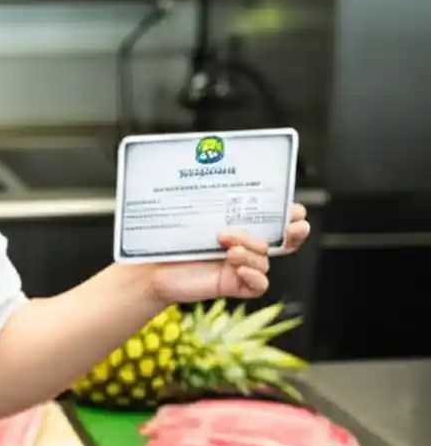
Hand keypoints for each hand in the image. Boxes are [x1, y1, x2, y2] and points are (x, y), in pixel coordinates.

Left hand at [146, 203, 311, 304]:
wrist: (150, 269)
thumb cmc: (166, 239)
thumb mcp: (188, 214)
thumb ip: (206, 199)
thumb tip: (211, 161)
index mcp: (237, 223)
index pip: (272, 217)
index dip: (289, 213)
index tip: (292, 208)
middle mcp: (243, 244)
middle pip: (284, 240)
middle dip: (295, 233)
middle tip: (291, 227)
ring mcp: (241, 265)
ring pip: (266, 259)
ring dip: (251, 250)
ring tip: (227, 247)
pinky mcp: (234, 284)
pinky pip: (260, 285)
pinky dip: (255, 276)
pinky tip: (238, 268)